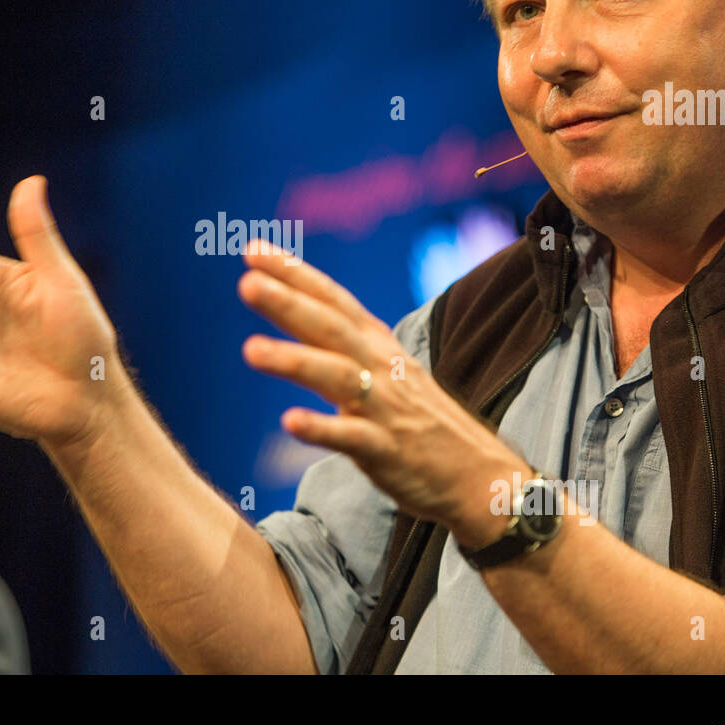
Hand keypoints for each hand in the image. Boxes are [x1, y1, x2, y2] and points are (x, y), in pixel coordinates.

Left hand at [237, 241, 525, 547]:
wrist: (478, 475)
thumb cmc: (422, 421)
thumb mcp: (386, 370)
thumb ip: (342, 343)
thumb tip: (298, 312)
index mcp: (376, 345)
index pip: (332, 300)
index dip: (295, 274)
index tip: (253, 250)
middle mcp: (380, 367)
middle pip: (330, 327)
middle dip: (289, 302)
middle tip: (246, 281)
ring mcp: (384, 408)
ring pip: (336, 376)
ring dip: (294, 360)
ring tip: (250, 350)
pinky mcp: (386, 450)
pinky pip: (350, 438)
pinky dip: (321, 427)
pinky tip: (289, 422)